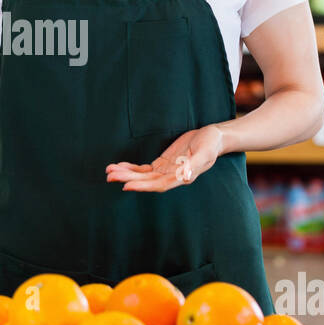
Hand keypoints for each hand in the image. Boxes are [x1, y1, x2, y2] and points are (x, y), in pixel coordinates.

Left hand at [105, 124, 226, 191]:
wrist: (213, 137)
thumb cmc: (210, 144)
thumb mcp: (204, 152)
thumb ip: (194, 164)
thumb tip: (184, 177)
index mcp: (182, 176)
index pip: (158, 185)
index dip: (142, 187)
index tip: (126, 186)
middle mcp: (172, 177)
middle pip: (146, 181)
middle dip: (128, 179)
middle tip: (110, 175)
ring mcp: (166, 171)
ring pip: (143, 176)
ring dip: (126, 174)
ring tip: (109, 171)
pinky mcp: (163, 164)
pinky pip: (144, 169)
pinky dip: (132, 168)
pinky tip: (120, 167)